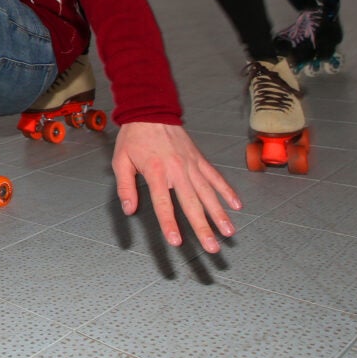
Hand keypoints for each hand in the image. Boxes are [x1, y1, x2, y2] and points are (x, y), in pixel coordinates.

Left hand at [111, 121, 240, 253]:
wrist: (150, 110)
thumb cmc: (134, 137)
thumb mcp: (120, 160)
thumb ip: (125, 187)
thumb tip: (129, 210)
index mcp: (156, 171)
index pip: (164, 203)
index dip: (170, 224)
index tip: (177, 242)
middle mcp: (177, 170)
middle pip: (192, 203)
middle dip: (203, 227)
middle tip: (212, 247)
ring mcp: (191, 164)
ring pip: (208, 192)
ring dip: (219, 213)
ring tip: (228, 232)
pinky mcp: (199, 159)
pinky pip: (215, 176)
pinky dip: (226, 190)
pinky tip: (236, 205)